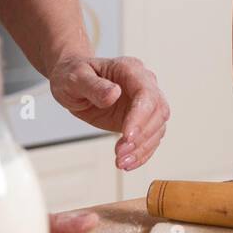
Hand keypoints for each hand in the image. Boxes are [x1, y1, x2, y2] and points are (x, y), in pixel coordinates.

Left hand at [49, 55, 168, 170]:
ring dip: (142, 149)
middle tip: (120, 153)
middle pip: (158, 112)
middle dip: (142, 136)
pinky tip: (128, 163)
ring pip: (158, 128)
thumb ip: (94, 86)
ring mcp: (144, 103)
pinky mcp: (141, 120)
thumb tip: (114, 94)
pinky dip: (142, 153)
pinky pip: (150, 138)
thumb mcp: (76, 78)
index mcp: (130, 69)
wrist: (73, 82)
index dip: (140, 116)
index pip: (146, 93)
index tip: (126, 136)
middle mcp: (144, 84)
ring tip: (121, 162)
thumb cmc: (74, 75)